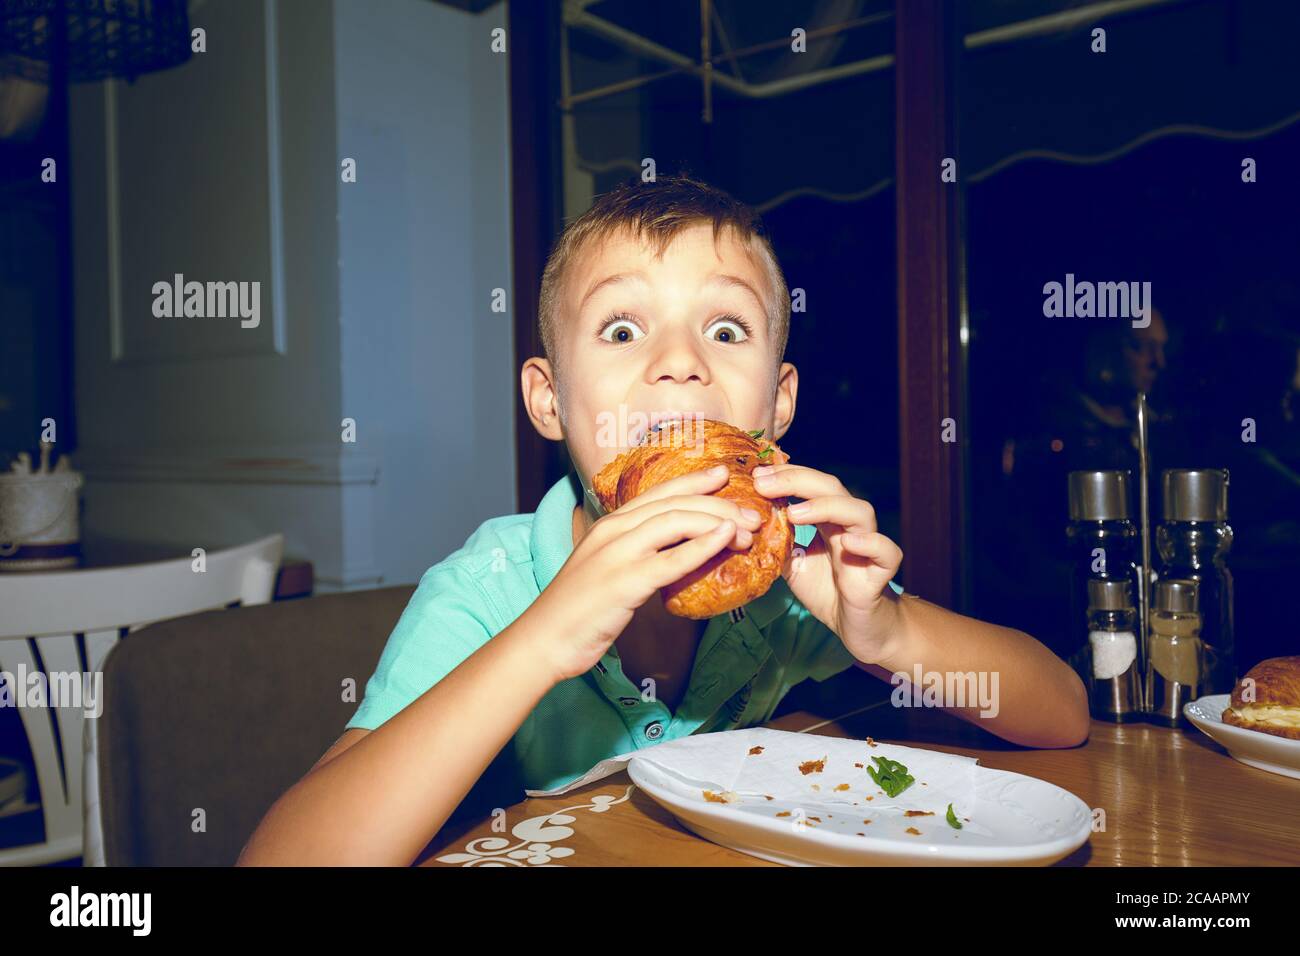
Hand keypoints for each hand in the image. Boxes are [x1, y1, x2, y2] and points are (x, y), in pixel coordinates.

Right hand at [532, 463, 765, 682]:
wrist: (543, 640)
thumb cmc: (576, 611)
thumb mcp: (605, 570)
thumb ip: (635, 556)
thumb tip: (673, 555)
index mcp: (609, 525)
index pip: (658, 492)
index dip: (693, 480)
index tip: (723, 474)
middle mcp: (614, 531)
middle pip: (674, 503)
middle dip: (718, 502)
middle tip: (753, 512)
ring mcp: (618, 554)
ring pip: (676, 521)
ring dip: (718, 520)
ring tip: (747, 529)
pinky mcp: (625, 582)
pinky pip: (671, 559)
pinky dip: (703, 545)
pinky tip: (725, 538)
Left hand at [751, 463, 903, 664]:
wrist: (854, 626)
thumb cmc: (825, 590)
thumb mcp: (791, 564)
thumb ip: (776, 543)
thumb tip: (746, 524)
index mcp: (828, 519)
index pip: (810, 484)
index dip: (786, 474)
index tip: (756, 473)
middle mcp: (849, 525)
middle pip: (832, 488)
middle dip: (797, 480)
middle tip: (763, 483)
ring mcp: (868, 545)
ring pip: (859, 511)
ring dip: (826, 506)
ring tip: (793, 513)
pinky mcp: (881, 572)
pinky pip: (886, 551)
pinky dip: (870, 542)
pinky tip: (848, 541)